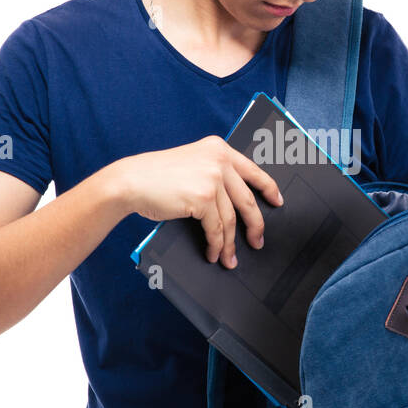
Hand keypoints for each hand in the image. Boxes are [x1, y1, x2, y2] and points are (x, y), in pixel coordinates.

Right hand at [114, 136, 283, 268]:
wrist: (130, 180)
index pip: (253, 170)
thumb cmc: (156, 176)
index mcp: (219, 148)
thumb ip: (213, 172)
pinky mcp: (204, 198)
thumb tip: (235, 203)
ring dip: (230, 243)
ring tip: (229, 258)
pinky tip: (213, 253)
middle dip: (255, 225)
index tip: (277, 202)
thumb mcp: (191, 163)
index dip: (268, 188)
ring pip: (231, 219)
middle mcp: (219, 160)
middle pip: (247, 199)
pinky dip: (216, 245)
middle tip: (257, 241)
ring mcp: (213, 178)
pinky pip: (217, 228)